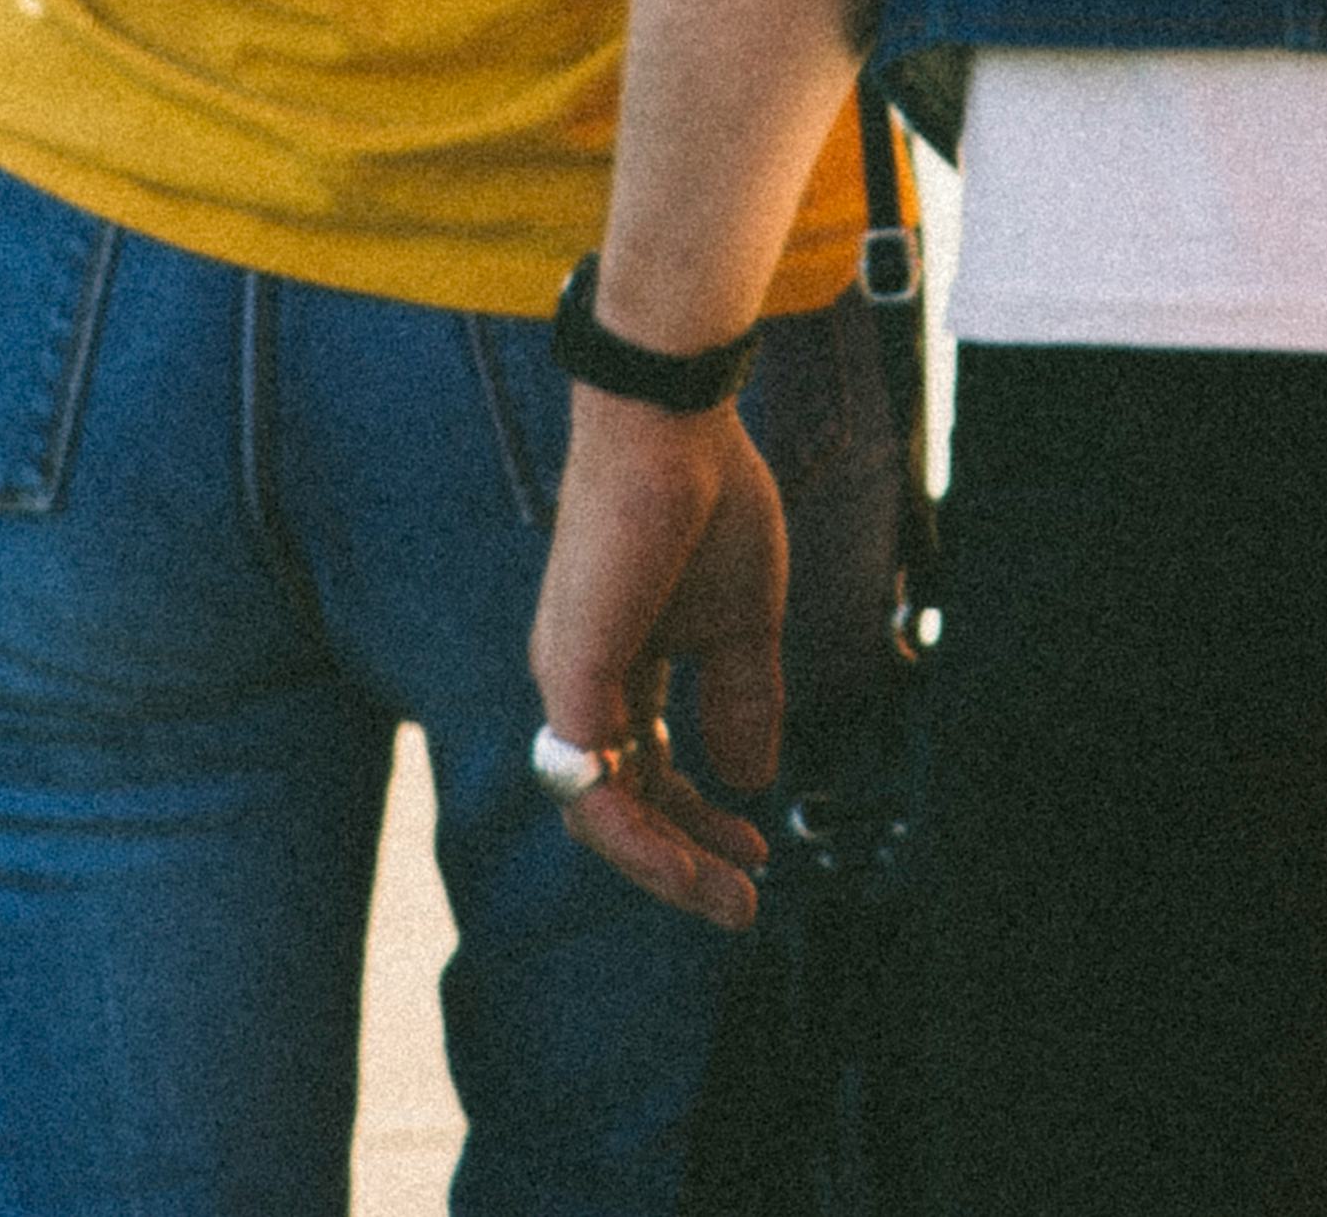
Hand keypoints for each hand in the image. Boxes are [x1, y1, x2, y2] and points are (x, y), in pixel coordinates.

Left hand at [531, 390, 788, 930]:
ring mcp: (569, 682)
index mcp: (616, 663)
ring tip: (728, 900)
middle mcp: (581, 682)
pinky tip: (692, 864)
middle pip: (621, 803)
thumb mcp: (745, 621)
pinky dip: (641, 837)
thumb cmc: (709, 499)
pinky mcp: (571, 676)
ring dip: (666, 868)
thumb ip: (744, 699)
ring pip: (601, 812)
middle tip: (743, 902)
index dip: (698, 819)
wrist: (674, 423)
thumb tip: (752, 782)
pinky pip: (593, 787)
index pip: (647, 769)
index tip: (758, 848)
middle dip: (684, 861)